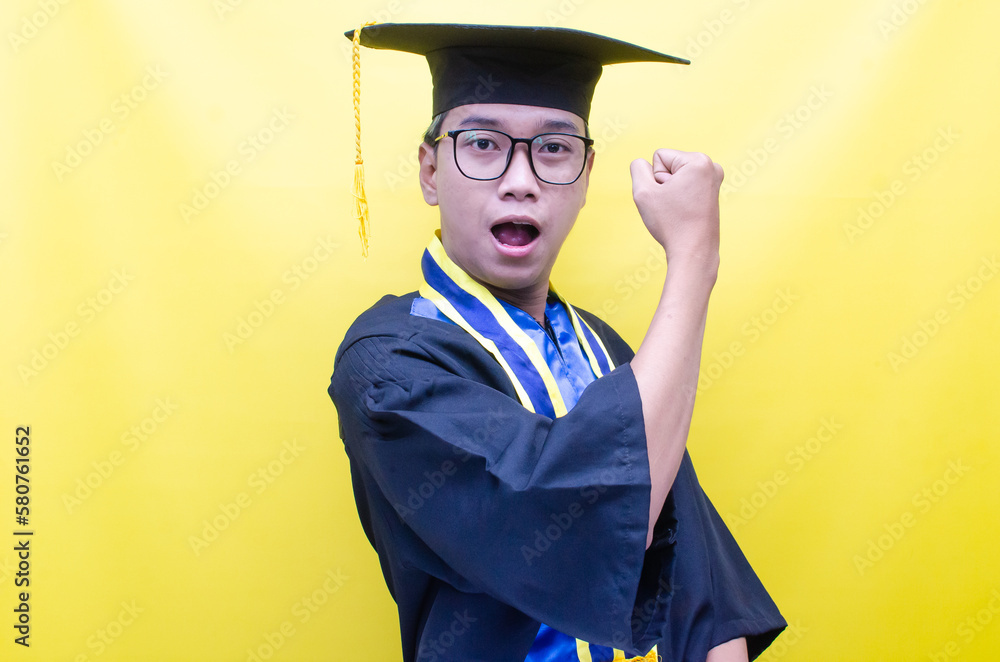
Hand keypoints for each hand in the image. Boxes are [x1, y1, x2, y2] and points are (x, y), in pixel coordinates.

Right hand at [629, 149, 723, 267]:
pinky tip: (685, 213)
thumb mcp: (643, 192)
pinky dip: (680, 198)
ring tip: (679, 210)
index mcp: (698, 161)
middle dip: (664, 184)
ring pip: (676, 177)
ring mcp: (714, 180)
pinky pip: (685, 186)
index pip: (659, 156)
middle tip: (673, 206)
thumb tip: (642, 163)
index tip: (666, 197)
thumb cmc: (671, 224)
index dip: (655, 178)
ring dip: (671, 192)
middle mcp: (711, 166)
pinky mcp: (713, 192)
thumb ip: (637, 169)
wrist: (694, 252)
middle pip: (669, 165)